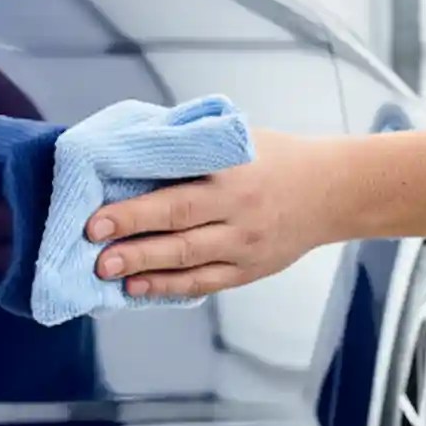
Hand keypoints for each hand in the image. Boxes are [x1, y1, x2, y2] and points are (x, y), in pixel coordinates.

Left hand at [84, 129, 340, 296]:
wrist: (333, 190)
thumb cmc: (273, 157)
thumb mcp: (235, 138)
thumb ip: (187, 146)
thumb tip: (126, 150)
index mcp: (233, 171)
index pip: (177, 189)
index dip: (135, 206)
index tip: (97, 213)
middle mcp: (239, 209)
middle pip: (178, 226)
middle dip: (130, 236)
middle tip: (91, 243)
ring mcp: (245, 244)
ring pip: (187, 259)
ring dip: (142, 266)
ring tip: (105, 269)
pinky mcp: (248, 270)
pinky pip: (203, 282)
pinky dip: (167, 286)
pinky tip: (137, 287)